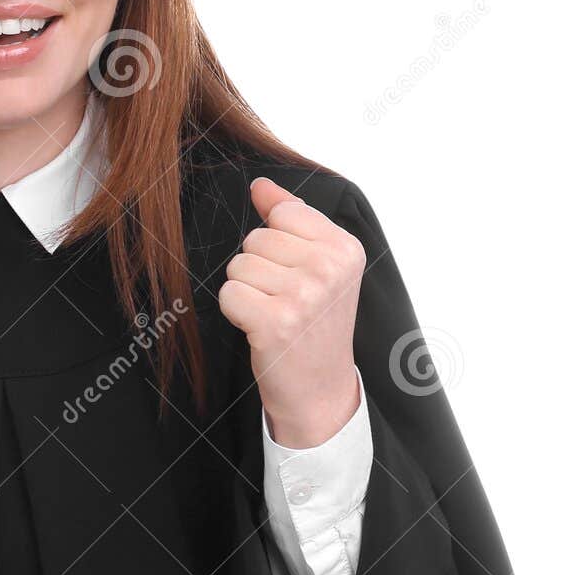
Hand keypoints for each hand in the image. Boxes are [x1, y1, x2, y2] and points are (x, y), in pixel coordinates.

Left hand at [218, 178, 363, 447]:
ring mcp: (305, 294)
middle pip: (256, 238)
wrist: (320, 389)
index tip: (298, 275)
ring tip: (275, 314)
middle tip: (285, 301)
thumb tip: (261, 184)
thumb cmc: (314, 323)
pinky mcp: (276, 321)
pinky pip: (228, 293)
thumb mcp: (317, 265)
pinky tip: (261, 329)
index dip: (277, 244)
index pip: (282, 213)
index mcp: (345, 247)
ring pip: (239, 266)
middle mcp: (330, 268)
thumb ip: (290, 218)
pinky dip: (236, 313)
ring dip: (247, 292)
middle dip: (259, 269)